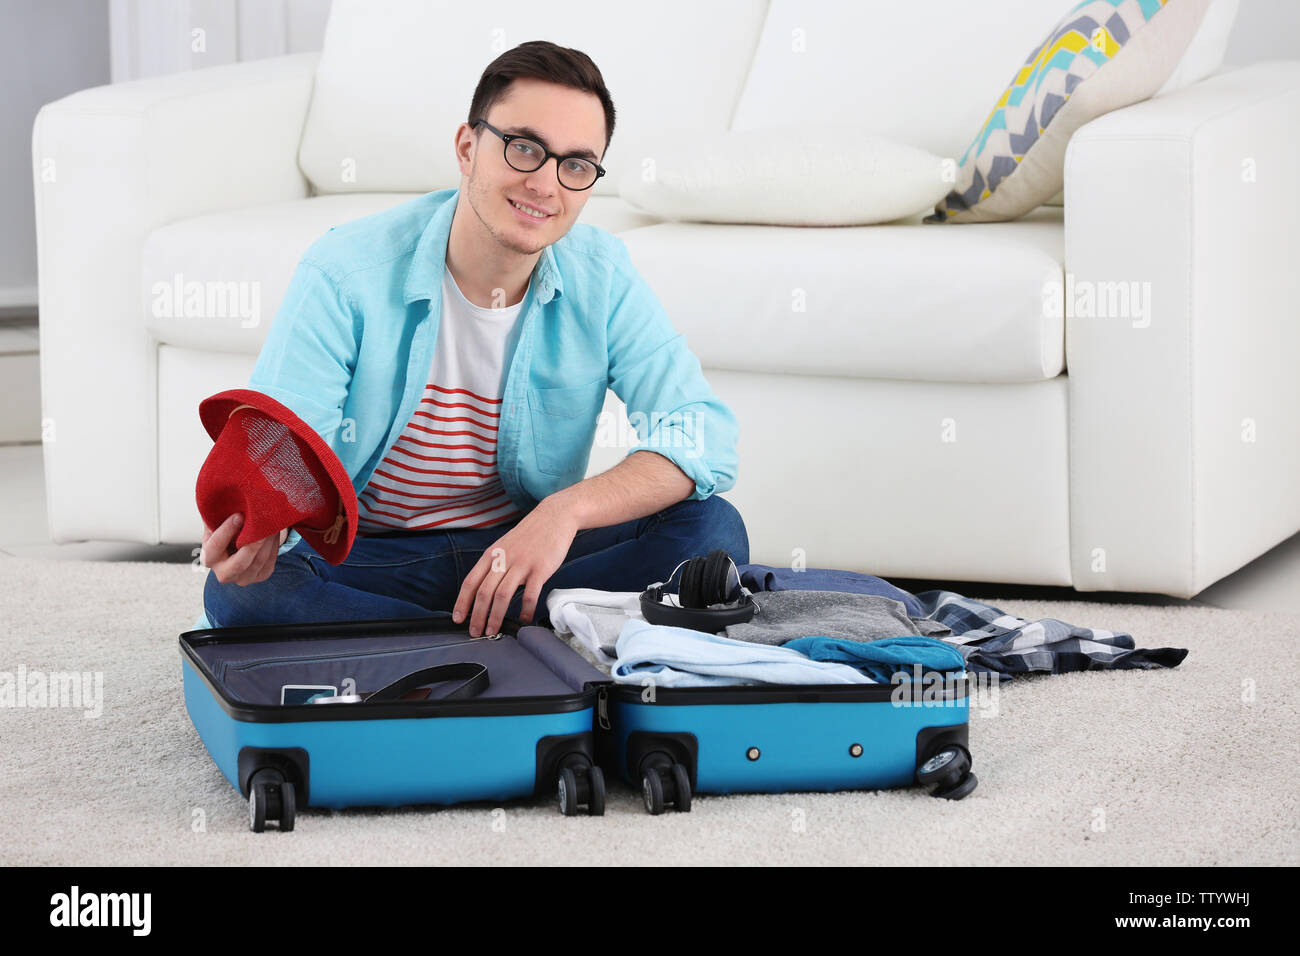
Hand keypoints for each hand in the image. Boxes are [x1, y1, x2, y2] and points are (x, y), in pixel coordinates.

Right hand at [201, 513, 288, 586]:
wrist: (237, 547)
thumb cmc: (225, 532)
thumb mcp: (216, 523)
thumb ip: (216, 515)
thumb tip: (222, 497)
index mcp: (208, 558)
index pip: (215, 546)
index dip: (227, 531)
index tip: (239, 515)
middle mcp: (224, 573)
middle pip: (239, 563)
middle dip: (252, 545)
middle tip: (262, 526)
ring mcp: (243, 578)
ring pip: (259, 561)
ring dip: (267, 541)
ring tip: (271, 522)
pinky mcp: (260, 576)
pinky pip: (270, 561)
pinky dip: (273, 545)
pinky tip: (274, 531)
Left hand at [452, 500, 578, 636]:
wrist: (554, 517)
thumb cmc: (529, 535)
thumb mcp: (505, 546)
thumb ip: (495, 565)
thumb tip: (484, 591)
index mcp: (492, 555)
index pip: (471, 581)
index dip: (462, 602)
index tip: (458, 619)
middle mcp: (503, 559)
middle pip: (484, 592)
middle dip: (477, 616)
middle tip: (475, 633)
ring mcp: (522, 564)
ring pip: (502, 595)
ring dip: (495, 617)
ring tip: (493, 631)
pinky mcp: (541, 569)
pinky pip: (530, 595)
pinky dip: (525, 611)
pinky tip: (523, 620)